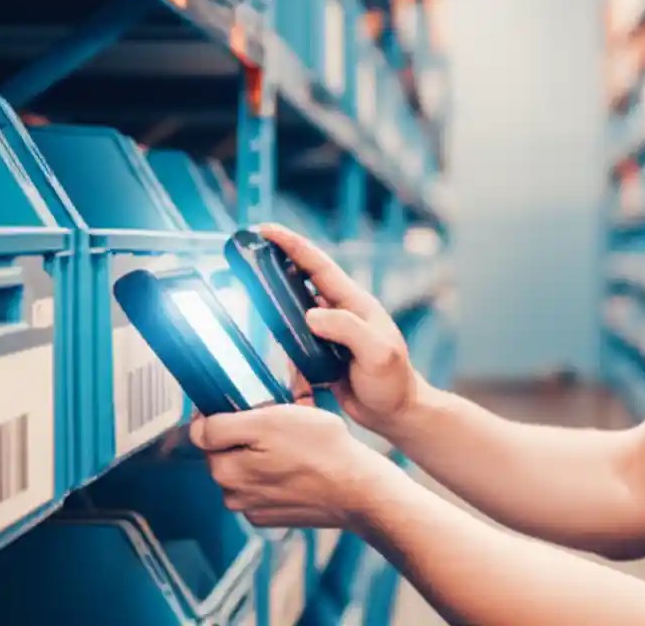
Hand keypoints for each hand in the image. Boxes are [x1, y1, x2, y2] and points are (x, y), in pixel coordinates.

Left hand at [188, 404, 395, 527]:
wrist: (358, 490)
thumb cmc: (322, 451)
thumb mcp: (271, 421)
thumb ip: (223, 426)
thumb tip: (198, 427)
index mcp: (225, 469)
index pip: (204, 432)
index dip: (225, 414)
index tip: (247, 409)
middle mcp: (231, 493)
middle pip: (225, 451)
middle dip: (246, 436)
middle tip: (279, 427)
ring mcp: (252, 507)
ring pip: (245, 468)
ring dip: (260, 456)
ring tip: (292, 450)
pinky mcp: (271, 516)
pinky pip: (261, 486)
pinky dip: (273, 476)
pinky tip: (296, 470)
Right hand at [260, 223, 430, 436]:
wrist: (395, 414)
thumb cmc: (392, 383)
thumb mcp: (376, 353)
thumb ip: (347, 330)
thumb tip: (310, 314)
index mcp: (355, 303)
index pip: (318, 266)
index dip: (292, 245)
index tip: (265, 230)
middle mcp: (340, 312)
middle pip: (302, 278)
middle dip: (277, 260)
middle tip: (249, 251)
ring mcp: (330, 331)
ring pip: (296, 305)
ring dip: (275, 293)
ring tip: (250, 282)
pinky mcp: (321, 352)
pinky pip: (294, 334)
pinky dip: (279, 327)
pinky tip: (264, 326)